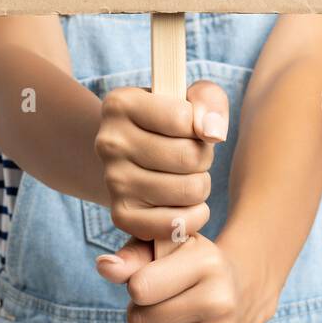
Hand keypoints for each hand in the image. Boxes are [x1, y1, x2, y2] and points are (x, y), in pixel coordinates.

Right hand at [94, 80, 228, 243]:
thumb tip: (212, 134)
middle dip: (203, 158)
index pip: (182, 119)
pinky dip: (193, 217)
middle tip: (190, 157)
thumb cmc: (170, 123)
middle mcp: (109, 142)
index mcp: (120, 104)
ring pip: (188, 190)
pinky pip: (175, 224)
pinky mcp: (121, 215)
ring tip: (185, 177)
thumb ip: (209, 101)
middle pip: (188, 157)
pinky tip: (185, 204)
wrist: (133, 157)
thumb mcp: (190, 98)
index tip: (188, 129)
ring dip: (200, 186)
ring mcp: (112, 181)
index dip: (198, 126)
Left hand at [95, 231, 277, 322]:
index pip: (139, 289)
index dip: (135, 287)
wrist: (244, 289)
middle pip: (139, 321)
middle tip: (157, 306)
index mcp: (207, 264)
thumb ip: (132, 256)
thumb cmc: (192, 266)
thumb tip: (104, 267)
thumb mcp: (167, 247)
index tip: (150, 282)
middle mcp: (220, 302)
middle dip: (138, 313)